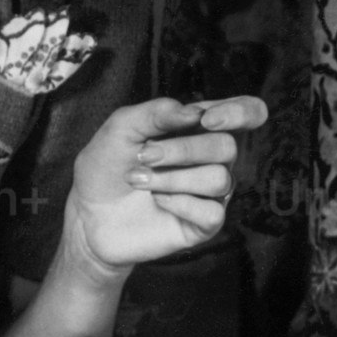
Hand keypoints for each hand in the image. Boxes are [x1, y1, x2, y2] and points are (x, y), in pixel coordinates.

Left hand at [64, 94, 265, 280]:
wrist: (88, 213)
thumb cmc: (107, 166)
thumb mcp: (121, 127)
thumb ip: (156, 112)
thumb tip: (194, 113)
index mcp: (200, 129)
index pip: (248, 113)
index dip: (239, 112)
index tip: (207, 120)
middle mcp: (212, 159)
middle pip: (227, 146)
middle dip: (183, 149)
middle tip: (143, 156)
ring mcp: (210, 193)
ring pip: (219, 179)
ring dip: (172, 178)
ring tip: (138, 180)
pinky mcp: (204, 224)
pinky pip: (212, 212)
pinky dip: (180, 203)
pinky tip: (158, 201)